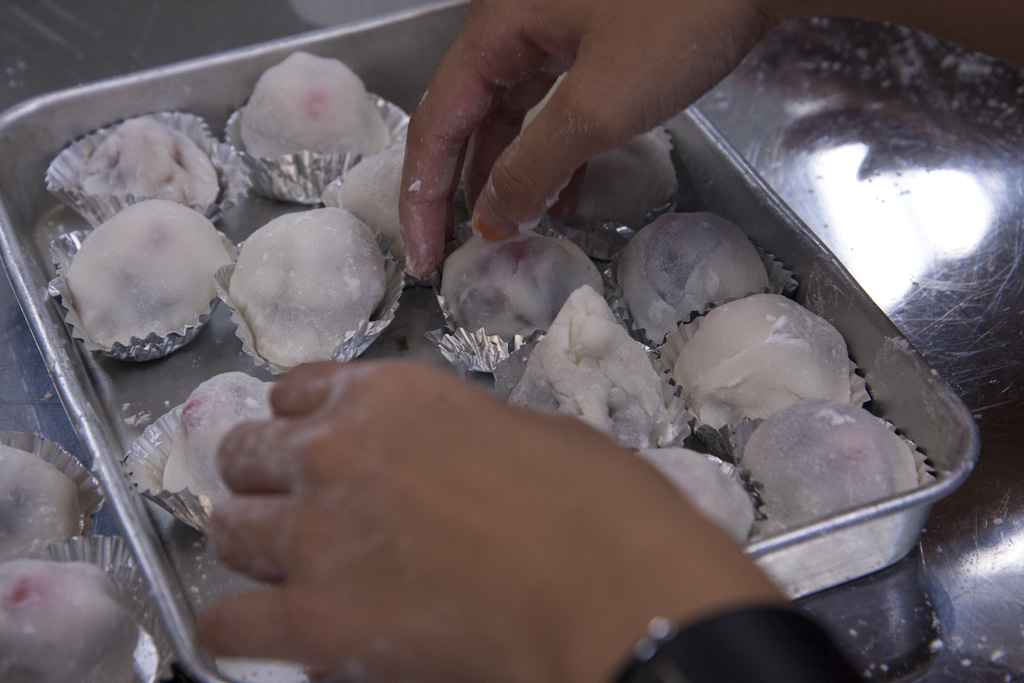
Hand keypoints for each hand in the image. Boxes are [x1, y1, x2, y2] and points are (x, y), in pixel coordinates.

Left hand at [196, 360, 781, 682]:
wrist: (612, 595)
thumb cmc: (599, 509)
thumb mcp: (528, 434)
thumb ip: (454, 437)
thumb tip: (441, 464)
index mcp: (390, 394)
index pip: (297, 391)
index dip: (303, 422)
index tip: (313, 446)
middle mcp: (334, 451)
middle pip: (246, 455)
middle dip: (267, 480)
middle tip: (298, 510)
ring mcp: (315, 535)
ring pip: (228, 530)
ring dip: (253, 545)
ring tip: (284, 568)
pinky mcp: (313, 621)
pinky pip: (226, 626)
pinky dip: (240, 628)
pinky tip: (269, 630)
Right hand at [398, 0, 781, 274]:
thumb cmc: (684, 14)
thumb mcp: (599, 107)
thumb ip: (534, 166)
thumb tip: (492, 216)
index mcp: (498, 24)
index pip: (437, 122)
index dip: (424, 195)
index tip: (421, 253)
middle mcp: (515, 21)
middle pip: (468, 118)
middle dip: (462, 189)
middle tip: (453, 250)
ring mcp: (555, 27)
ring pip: (511, 115)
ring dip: (509, 175)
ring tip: (510, 231)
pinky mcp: (593, 38)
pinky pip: (553, 105)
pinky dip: (553, 152)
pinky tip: (563, 194)